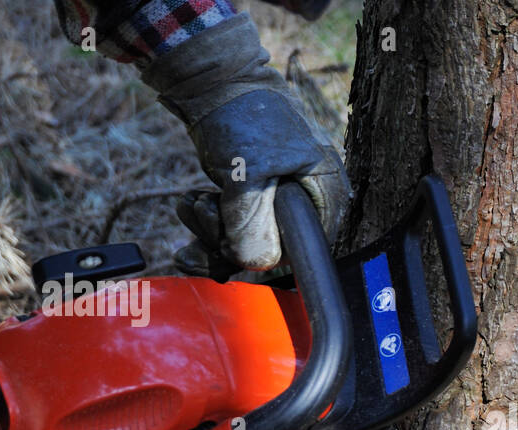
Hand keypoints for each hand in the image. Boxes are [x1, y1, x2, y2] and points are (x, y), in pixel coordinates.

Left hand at [142, 14, 349, 276]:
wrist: (210, 77)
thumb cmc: (239, 114)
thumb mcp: (245, 174)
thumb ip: (251, 227)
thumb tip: (253, 265)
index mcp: (325, 192)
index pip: (306, 250)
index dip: (267, 257)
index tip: (230, 249)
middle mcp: (310, 199)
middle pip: (274, 249)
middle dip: (229, 240)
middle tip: (203, 211)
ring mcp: (281, 197)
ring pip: (250, 240)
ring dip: (212, 230)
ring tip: (193, 202)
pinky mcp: (256, 194)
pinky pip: (236, 227)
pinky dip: (210, 224)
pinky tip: (191, 206)